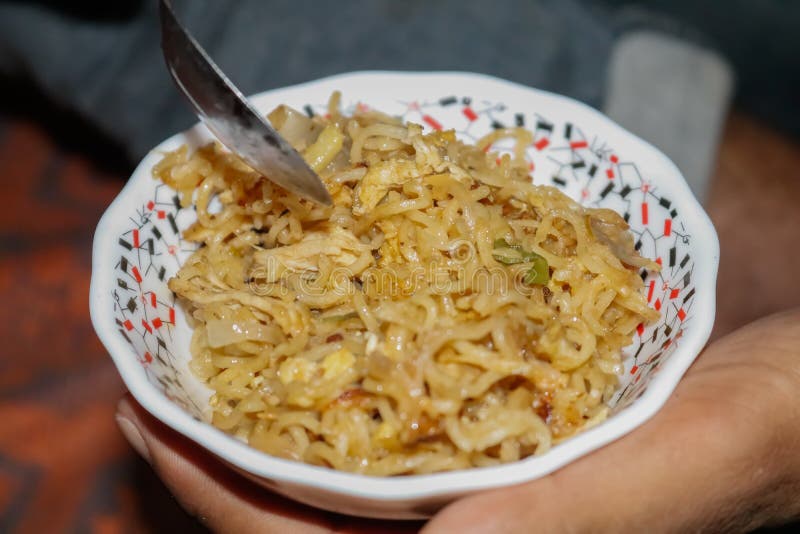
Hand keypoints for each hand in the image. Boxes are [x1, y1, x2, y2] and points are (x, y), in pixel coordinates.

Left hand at [116, 310, 799, 532]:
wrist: (791, 409)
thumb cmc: (741, 443)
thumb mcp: (643, 481)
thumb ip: (531, 527)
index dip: (218, 505)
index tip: (154, 428)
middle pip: (307, 530)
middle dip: (220, 471)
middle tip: (157, 397)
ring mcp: (483, 505)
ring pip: (343, 492)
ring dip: (268, 439)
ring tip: (210, 382)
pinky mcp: (505, 464)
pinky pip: (395, 452)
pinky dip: (340, 416)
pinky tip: (313, 372)